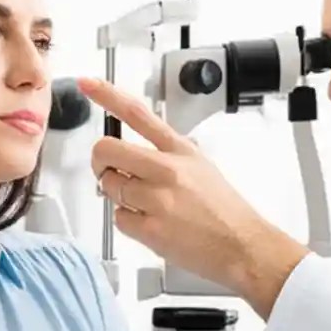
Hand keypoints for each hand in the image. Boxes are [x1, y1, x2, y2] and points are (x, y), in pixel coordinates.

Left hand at [79, 78, 308, 315]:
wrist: (243, 246)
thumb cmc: (225, 211)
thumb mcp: (203, 166)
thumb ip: (172, 154)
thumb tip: (142, 152)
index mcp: (180, 150)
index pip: (137, 113)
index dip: (106, 95)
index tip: (87, 84)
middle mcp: (168, 170)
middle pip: (107, 150)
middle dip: (101, 162)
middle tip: (109, 172)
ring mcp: (159, 200)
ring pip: (109, 186)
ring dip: (117, 195)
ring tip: (142, 204)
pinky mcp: (152, 229)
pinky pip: (119, 218)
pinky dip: (128, 221)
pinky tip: (150, 223)